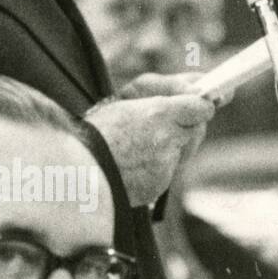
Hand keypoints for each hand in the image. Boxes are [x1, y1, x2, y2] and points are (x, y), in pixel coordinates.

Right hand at [86, 85, 214, 207]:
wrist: (77, 170)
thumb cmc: (98, 130)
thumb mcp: (127, 100)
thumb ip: (165, 94)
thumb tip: (200, 93)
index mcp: (158, 114)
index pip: (201, 107)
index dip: (200, 105)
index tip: (200, 103)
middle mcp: (166, 140)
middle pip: (197, 130)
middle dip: (185, 125)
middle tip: (164, 122)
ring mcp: (164, 166)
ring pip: (184, 151)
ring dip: (173, 146)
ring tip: (143, 142)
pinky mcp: (158, 185)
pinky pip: (168, 171)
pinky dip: (157, 166)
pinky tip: (136, 162)